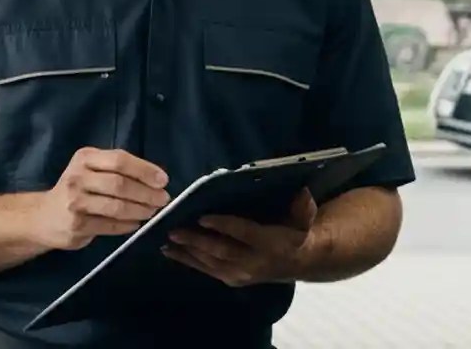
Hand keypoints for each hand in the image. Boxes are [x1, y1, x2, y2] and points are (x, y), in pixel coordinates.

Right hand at [31, 147, 170, 250]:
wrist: (43, 216)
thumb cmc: (76, 189)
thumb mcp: (90, 170)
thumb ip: (116, 170)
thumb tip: (155, 180)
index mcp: (85, 158)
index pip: (120, 160)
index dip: (145, 170)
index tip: (163, 180)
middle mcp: (78, 177)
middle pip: (120, 184)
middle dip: (146, 193)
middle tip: (162, 200)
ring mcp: (76, 202)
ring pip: (117, 206)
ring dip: (140, 210)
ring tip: (152, 212)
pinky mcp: (77, 224)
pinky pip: (110, 225)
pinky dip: (127, 225)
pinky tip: (135, 224)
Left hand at [162, 187, 318, 286]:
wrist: (297, 261)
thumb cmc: (295, 231)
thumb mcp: (304, 217)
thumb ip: (303, 207)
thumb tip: (302, 191)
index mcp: (271, 244)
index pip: (245, 234)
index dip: (224, 226)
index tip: (203, 217)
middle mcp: (253, 262)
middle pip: (221, 251)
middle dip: (196, 240)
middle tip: (174, 230)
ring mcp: (241, 274)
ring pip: (210, 263)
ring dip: (187, 251)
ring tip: (166, 240)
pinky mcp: (230, 280)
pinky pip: (206, 270)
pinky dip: (187, 261)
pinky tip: (170, 252)